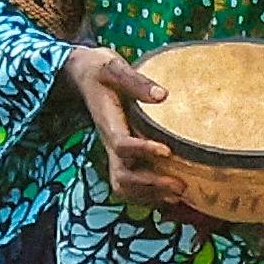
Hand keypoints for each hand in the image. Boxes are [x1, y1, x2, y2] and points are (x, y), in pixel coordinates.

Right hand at [62, 47, 189, 208]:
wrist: (84, 76)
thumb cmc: (99, 70)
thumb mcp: (113, 67)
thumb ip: (135, 81)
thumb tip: (163, 95)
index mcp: (108, 122)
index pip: (121, 145)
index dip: (142, 151)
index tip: (167, 151)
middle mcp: (110, 143)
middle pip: (122, 177)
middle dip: (150, 185)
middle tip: (179, 184)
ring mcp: (115, 153)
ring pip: (125, 186)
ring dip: (151, 195)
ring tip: (179, 194)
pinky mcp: (123, 156)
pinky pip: (132, 184)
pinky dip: (150, 195)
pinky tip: (172, 196)